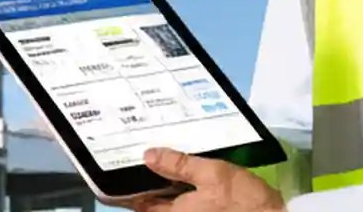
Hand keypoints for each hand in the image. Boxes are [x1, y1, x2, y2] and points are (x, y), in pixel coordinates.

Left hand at [125, 148, 284, 211]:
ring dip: (165, 186)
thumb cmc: (242, 201)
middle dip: (147, 184)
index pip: (139, 202)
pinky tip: (186, 175)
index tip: (120, 167)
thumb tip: (147, 155)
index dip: (128, 186)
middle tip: (144, 157)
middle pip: (152, 205)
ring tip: (163, 161)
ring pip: (169, 205)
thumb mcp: (212, 173)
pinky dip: (180, 192)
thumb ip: (179, 165)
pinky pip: (183, 206)